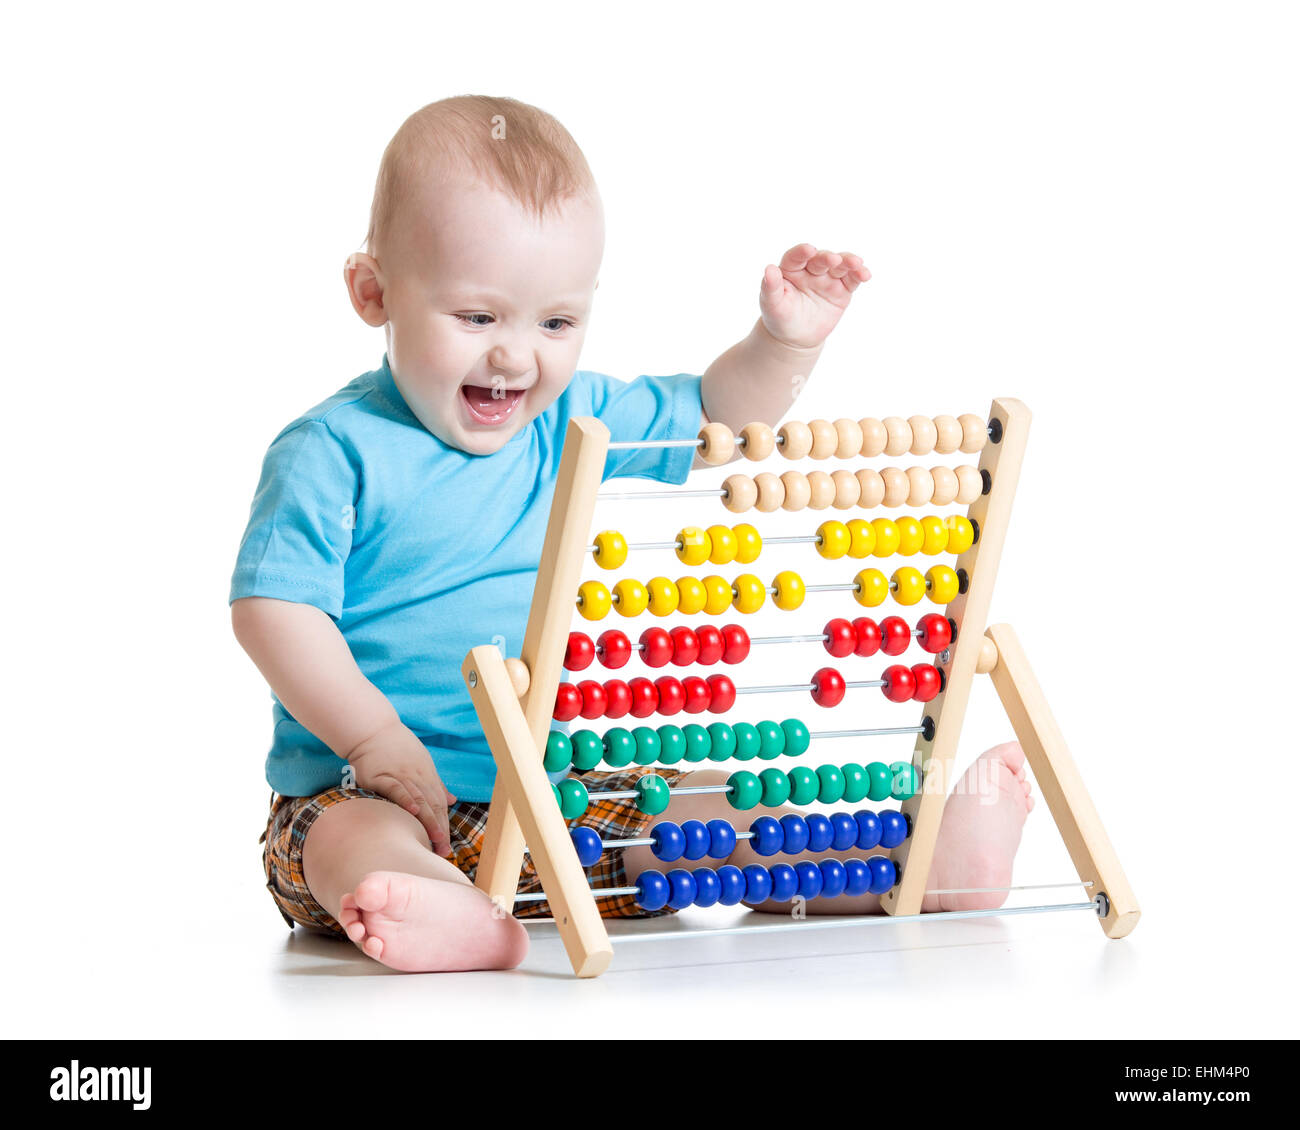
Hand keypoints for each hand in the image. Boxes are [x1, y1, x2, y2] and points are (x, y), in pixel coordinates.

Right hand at [347, 721, 456, 854]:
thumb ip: (436, 784)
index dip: (444, 825)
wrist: (373, 730)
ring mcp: (401, 775)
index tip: (446, 847)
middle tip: (443, 850)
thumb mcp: (423, 763)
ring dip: (428, 820)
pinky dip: (406, 799)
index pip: (439, 805)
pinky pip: (396, 788)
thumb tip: (452, 800)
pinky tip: (413, 811)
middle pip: (432, 805)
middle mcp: (418, 777)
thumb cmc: (397, 748)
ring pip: (419, 799)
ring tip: (435, 839)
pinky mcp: (382, 775)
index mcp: (428, 776)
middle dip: (439, 829)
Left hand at [759, 244, 870, 350]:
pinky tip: (865, 274)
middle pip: (821, 259)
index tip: (808, 250)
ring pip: (840, 266)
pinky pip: (852, 279)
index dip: (802, 252)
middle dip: (828, 258)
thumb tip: (769, 269)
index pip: (796, 257)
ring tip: (856, 264)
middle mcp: (810, 269)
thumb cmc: (779, 318)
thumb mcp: (772, 305)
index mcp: (790, 269)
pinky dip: (859, 275)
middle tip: (834, 260)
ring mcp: (828, 278)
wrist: (795, 338)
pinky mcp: (842, 289)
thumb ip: (770, 287)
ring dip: (849, 262)